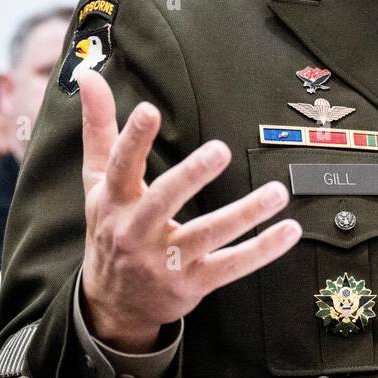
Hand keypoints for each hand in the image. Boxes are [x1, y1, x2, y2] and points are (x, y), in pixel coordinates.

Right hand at [76, 69, 301, 352]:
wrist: (113, 303)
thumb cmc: (110, 227)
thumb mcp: (96, 181)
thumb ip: (98, 127)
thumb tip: (88, 74)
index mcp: (113, 200)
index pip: (120, 165)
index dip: (133, 138)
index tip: (148, 110)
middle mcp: (136, 231)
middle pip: (163, 201)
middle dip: (191, 176)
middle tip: (219, 150)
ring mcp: (165, 260)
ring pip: (208, 235)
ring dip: (244, 214)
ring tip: (277, 193)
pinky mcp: (192, 282)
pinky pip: (231, 266)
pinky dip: (262, 250)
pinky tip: (289, 231)